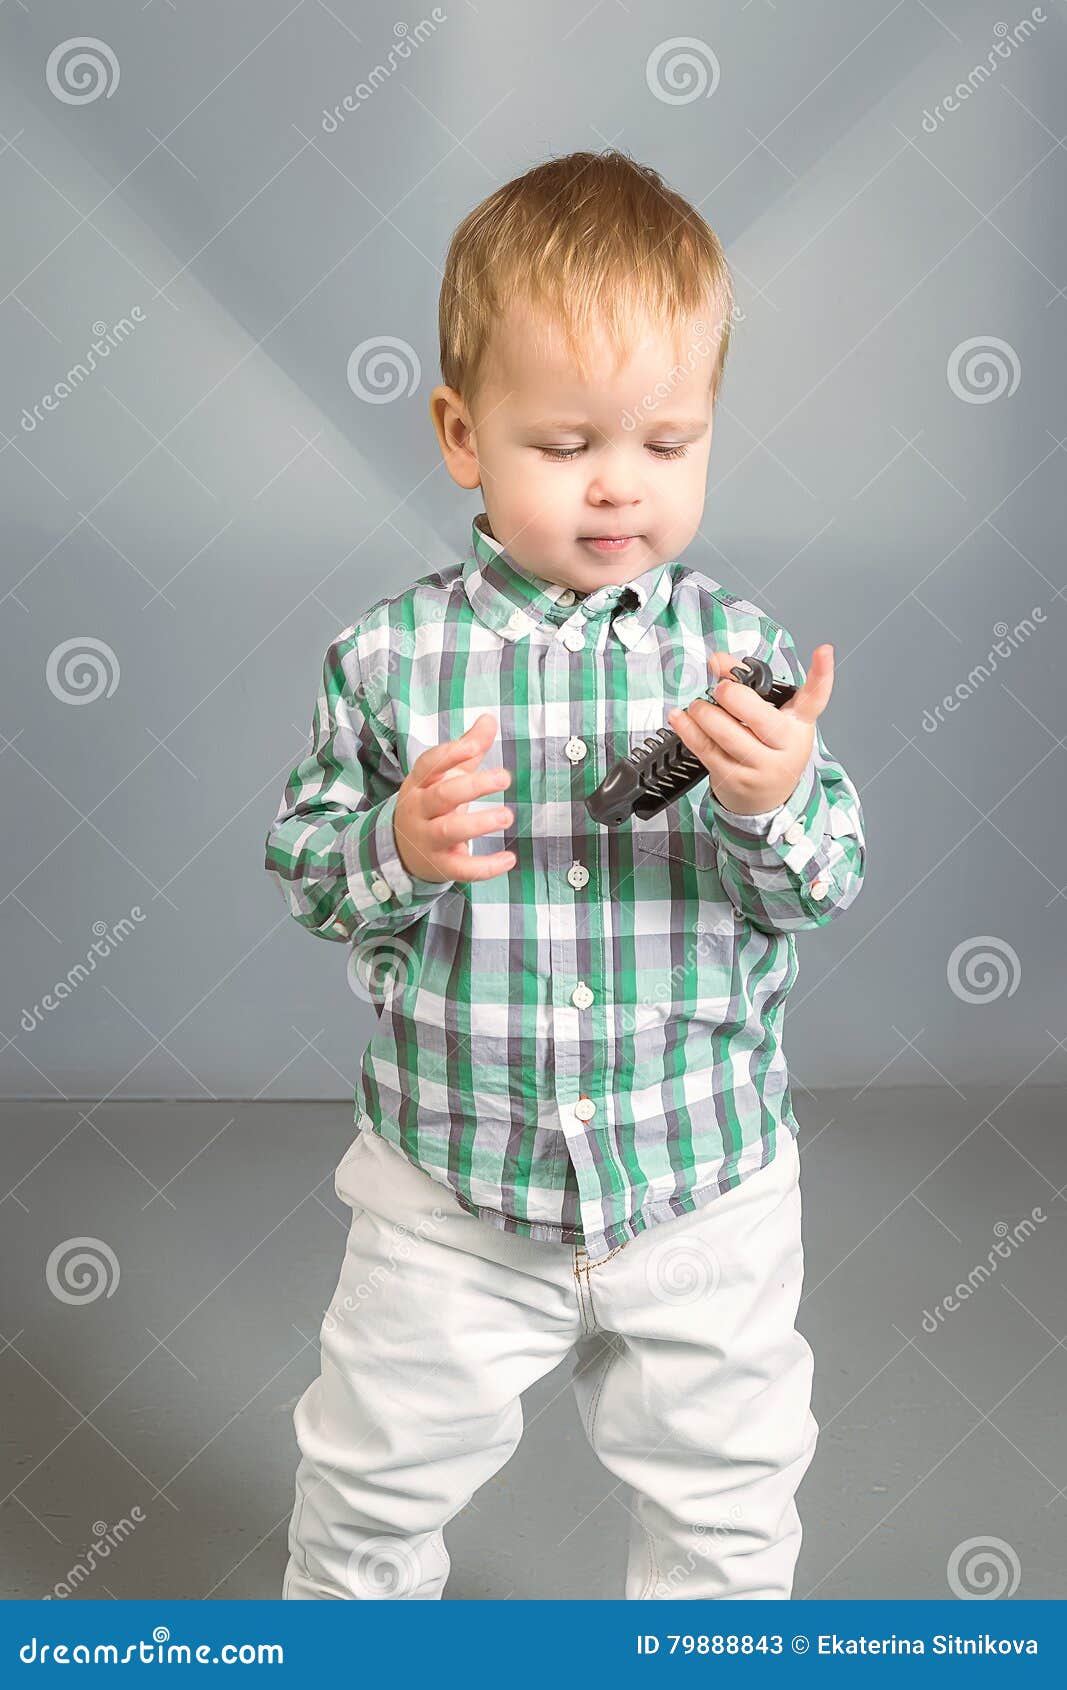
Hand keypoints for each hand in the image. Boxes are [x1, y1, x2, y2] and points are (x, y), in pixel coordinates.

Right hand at [393, 713, 514, 882]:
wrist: (401, 850)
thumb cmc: (430, 804)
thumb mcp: (443, 775)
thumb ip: (468, 748)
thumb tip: (489, 718)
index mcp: (420, 783)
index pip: (429, 764)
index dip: (450, 754)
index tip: (474, 746)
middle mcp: (419, 810)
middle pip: (442, 795)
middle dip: (472, 786)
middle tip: (504, 778)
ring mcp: (427, 839)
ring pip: (449, 830)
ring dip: (479, 823)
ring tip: (507, 816)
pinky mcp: (440, 865)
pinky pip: (461, 868)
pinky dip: (485, 866)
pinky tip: (509, 859)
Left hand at [667, 645, 834, 815]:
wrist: (768, 800)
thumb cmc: (770, 749)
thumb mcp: (772, 716)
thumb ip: (747, 682)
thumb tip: (717, 661)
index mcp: (798, 724)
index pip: (814, 698)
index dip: (822, 674)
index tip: (824, 651)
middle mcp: (784, 746)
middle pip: (757, 715)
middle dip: (730, 694)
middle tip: (720, 688)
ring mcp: (760, 766)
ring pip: (725, 732)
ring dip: (703, 712)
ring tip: (698, 706)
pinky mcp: (734, 779)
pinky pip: (705, 749)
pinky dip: (688, 730)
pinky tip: (680, 718)